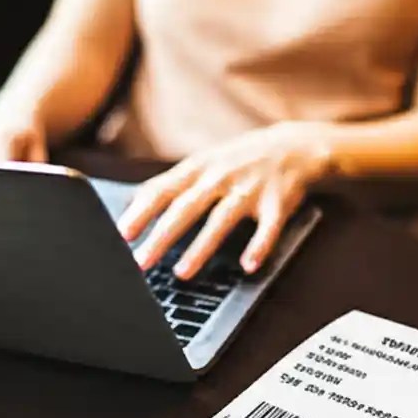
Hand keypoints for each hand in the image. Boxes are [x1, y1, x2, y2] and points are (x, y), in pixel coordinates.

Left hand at [117, 122, 336, 277]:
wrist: (295, 145)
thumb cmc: (238, 160)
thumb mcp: (202, 163)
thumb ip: (170, 184)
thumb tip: (130, 205)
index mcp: (197, 169)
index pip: (162, 190)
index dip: (140, 212)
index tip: (122, 235)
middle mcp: (220, 177)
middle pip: (186, 207)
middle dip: (162, 235)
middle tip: (142, 261)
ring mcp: (249, 189)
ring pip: (221, 218)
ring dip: (201, 246)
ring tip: (182, 272)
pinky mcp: (278, 202)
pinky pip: (269, 227)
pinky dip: (260, 246)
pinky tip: (248, 265)